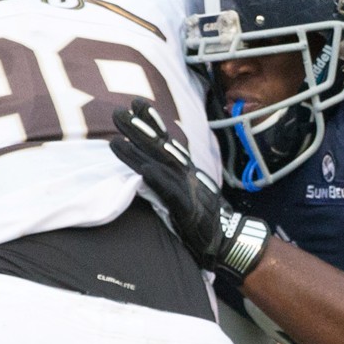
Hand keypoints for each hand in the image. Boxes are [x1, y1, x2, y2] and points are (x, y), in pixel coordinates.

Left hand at [109, 98, 269, 279]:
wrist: (227, 240)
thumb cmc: (202, 218)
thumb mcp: (187, 193)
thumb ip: (170, 178)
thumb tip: (150, 164)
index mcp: (186, 170)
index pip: (167, 142)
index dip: (153, 122)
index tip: (136, 103)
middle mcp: (187, 174)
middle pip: (161, 148)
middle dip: (139, 129)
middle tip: (118, 112)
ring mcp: (188, 190)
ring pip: (162, 166)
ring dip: (140, 152)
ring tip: (116, 141)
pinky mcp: (187, 210)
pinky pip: (171, 193)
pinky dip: (159, 180)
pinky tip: (145, 171)